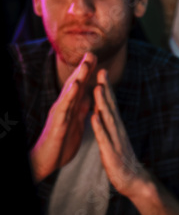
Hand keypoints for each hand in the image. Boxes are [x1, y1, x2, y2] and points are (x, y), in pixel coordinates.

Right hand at [30, 52, 96, 181]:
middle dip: (83, 69)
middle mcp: (64, 107)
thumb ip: (81, 109)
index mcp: (71, 107)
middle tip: (91, 53)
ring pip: (69, 93)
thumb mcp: (76, 122)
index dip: (88, 73)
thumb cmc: (61, 142)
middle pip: (75, 85)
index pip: (81, 87)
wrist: (47, 161)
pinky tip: (75, 86)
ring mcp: (60, 114)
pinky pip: (65, 107)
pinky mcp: (57, 123)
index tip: (96, 57)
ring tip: (85, 64)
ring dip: (77, 77)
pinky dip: (70, 95)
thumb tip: (90, 97)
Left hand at [91, 69, 147, 196]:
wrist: (134, 181)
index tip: (102, 71)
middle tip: (101, 71)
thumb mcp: (115, 139)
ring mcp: (115, 141)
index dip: (106, 88)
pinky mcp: (111, 153)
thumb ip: (110, 125)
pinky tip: (93, 117)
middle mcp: (118, 130)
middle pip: (111, 106)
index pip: (111, 104)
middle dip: (105, 88)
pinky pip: (104, 138)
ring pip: (108, 119)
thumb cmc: (122, 160)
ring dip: (102, 103)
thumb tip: (104, 111)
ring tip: (97, 88)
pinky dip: (99, 127)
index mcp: (117, 127)